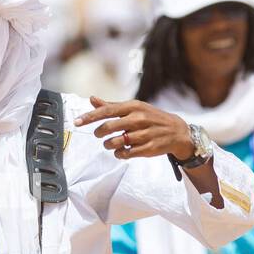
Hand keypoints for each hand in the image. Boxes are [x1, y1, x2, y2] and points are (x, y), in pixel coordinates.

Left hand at [75, 96, 195, 160]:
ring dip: (108, 145)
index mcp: (133, 106)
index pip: (106, 111)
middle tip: (99, 135)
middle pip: (108, 127)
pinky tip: (121, 151)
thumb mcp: (133, 108)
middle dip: (99, 133)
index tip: (76, 122)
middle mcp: (138, 119)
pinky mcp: (148, 148)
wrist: (176, 131)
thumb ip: (111, 106)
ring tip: (110, 144)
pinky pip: (125, 154)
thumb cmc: (150, 118)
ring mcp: (144, 134)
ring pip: (115, 142)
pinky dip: (119, 154)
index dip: (90, 117)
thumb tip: (92, 99)